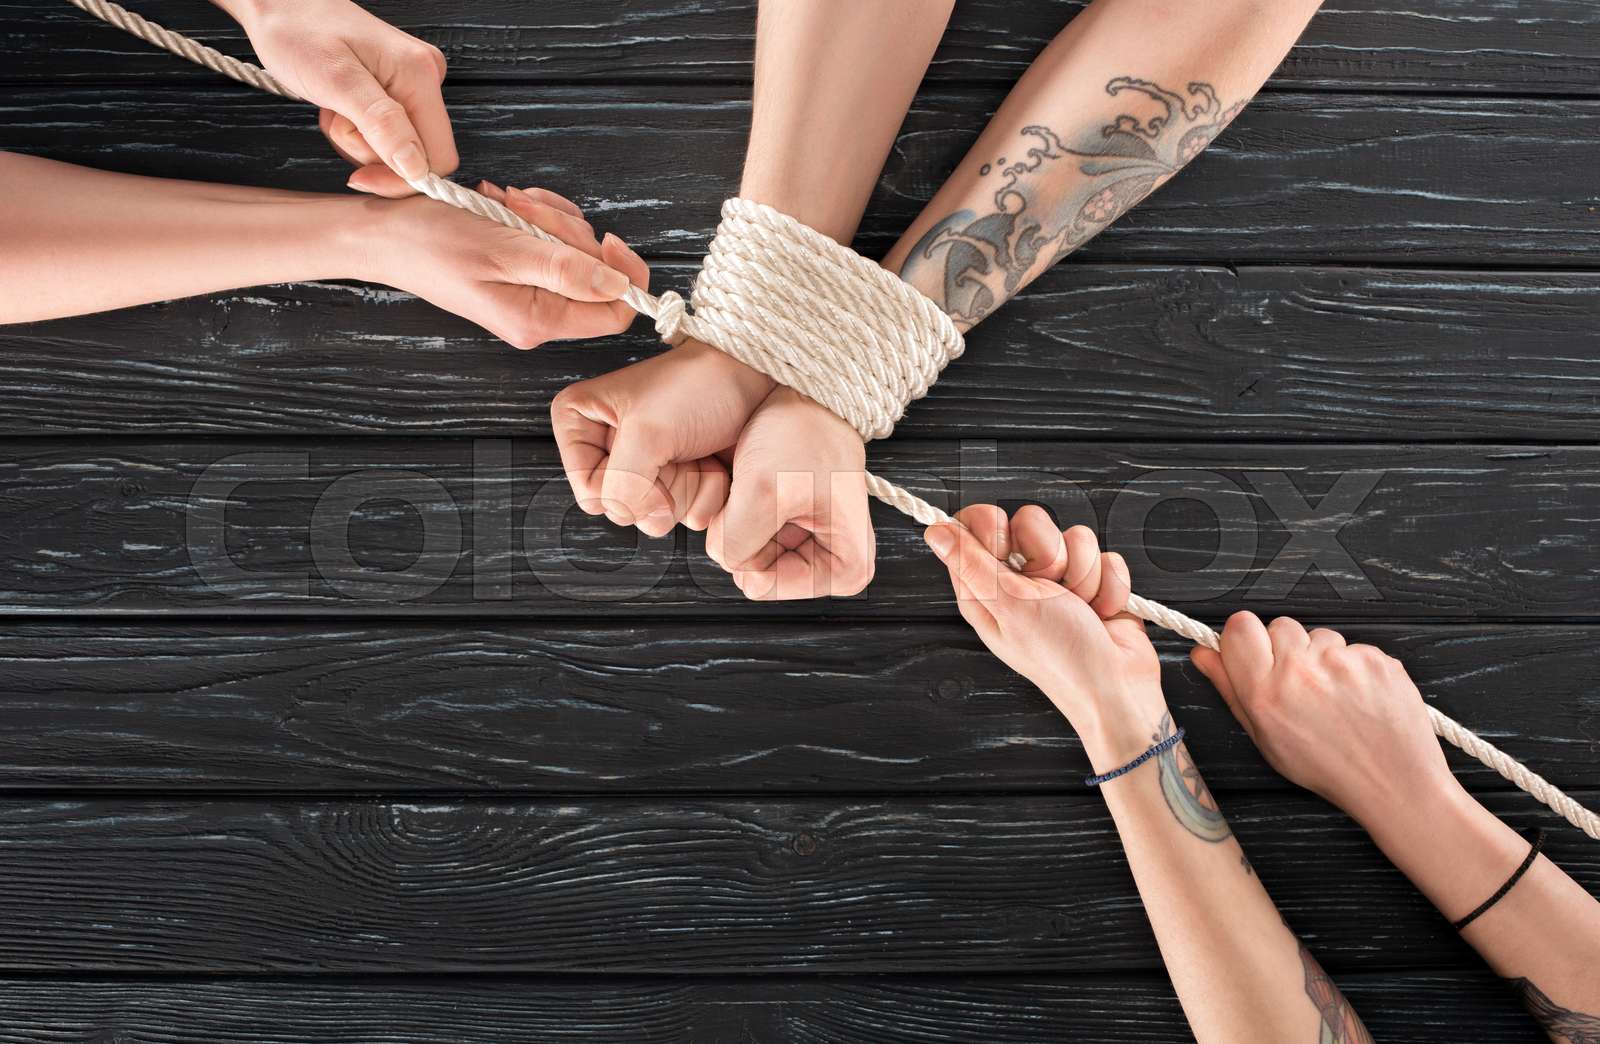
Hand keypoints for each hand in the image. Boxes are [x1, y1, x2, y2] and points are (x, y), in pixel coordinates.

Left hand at [219, 0, 456, 195]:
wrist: (279, 4)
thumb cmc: (297, 31)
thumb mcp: (336, 81)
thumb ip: (382, 125)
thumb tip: (417, 168)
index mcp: (420, 74)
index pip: (438, 157)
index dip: (402, 178)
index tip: (360, 175)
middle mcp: (426, 79)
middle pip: (420, 155)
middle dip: (375, 155)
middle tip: (338, 122)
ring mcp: (414, 84)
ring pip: (400, 148)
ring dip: (360, 142)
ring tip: (335, 108)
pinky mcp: (399, 89)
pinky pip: (389, 133)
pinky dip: (359, 131)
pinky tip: (340, 106)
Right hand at [359, 181, 643, 347]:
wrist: (386, 235)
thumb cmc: (432, 242)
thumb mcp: (504, 248)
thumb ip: (565, 269)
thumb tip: (619, 285)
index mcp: (538, 320)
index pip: (614, 312)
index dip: (623, 274)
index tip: (608, 238)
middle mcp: (538, 316)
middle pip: (595, 273)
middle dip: (568, 230)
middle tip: (525, 209)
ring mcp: (530, 295)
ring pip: (574, 251)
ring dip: (548, 217)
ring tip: (508, 205)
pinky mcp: (520, 275)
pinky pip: (552, 241)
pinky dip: (535, 216)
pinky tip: (505, 206)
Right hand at [551, 340, 776, 536]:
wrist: (751, 377)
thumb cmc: (699, 385)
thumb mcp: (648, 431)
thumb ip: (624, 484)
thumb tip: (628, 517)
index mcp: (579, 423)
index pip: (591, 494)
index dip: (628, 484)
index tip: (652, 451)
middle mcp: (604, 446)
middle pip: (623, 509)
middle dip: (661, 486)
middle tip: (676, 446)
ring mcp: (642, 466)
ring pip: (654, 518)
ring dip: (686, 489)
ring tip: (695, 451)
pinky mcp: (676, 480)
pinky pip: (684, 516)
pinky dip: (705, 494)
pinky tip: (711, 463)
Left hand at [707, 387, 874, 598]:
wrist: (807, 392)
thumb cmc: (803, 433)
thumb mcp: (765, 491)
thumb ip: (737, 542)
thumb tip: (724, 558)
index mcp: (847, 567)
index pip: (766, 585)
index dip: (746, 550)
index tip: (756, 507)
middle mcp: (834, 561)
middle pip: (757, 570)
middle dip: (742, 532)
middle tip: (753, 488)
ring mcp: (811, 542)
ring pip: (748, 551)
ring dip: (739, 517)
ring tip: (754, 480)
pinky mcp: (792, 524)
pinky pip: (749, 531)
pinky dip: (740, 508)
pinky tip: (750, 479)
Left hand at [924, 505, 1163, 759]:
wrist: (1117, 687)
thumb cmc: (1058, 656)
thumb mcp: (1009, 607)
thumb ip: (973, 564)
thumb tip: (935, 530)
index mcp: (985, 585)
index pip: (976, 523)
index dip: (995, 527)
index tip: (1008, 552)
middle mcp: (1018, 578)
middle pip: (1029, 520)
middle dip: (1048, 555)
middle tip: (1049, 590)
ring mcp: (1059, 578)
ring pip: (1074, 536)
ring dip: (1083, 575)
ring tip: (1079, 607)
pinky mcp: (1093, 580)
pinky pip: (1104, 554)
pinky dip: (1108, 586)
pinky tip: (1101, 612)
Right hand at [1189, 613, 1453, 822]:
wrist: (1393, 783)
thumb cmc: (1327, 766)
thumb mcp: (1265, 738)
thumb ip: (1230, 689)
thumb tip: (1203, 653)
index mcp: (1266, 693)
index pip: (1239, 626)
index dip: (1245, 638)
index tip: (1255, 654)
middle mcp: (1300, 671)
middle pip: (1279, 625)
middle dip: (1285, 648)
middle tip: (1299, 684)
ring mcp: (1342, 661)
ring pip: (1318, 635)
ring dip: (1321, 657)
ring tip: (1334, 696)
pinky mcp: (1376, 658)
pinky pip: (1353, 647)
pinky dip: (1353, 666)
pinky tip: (1358, 696)